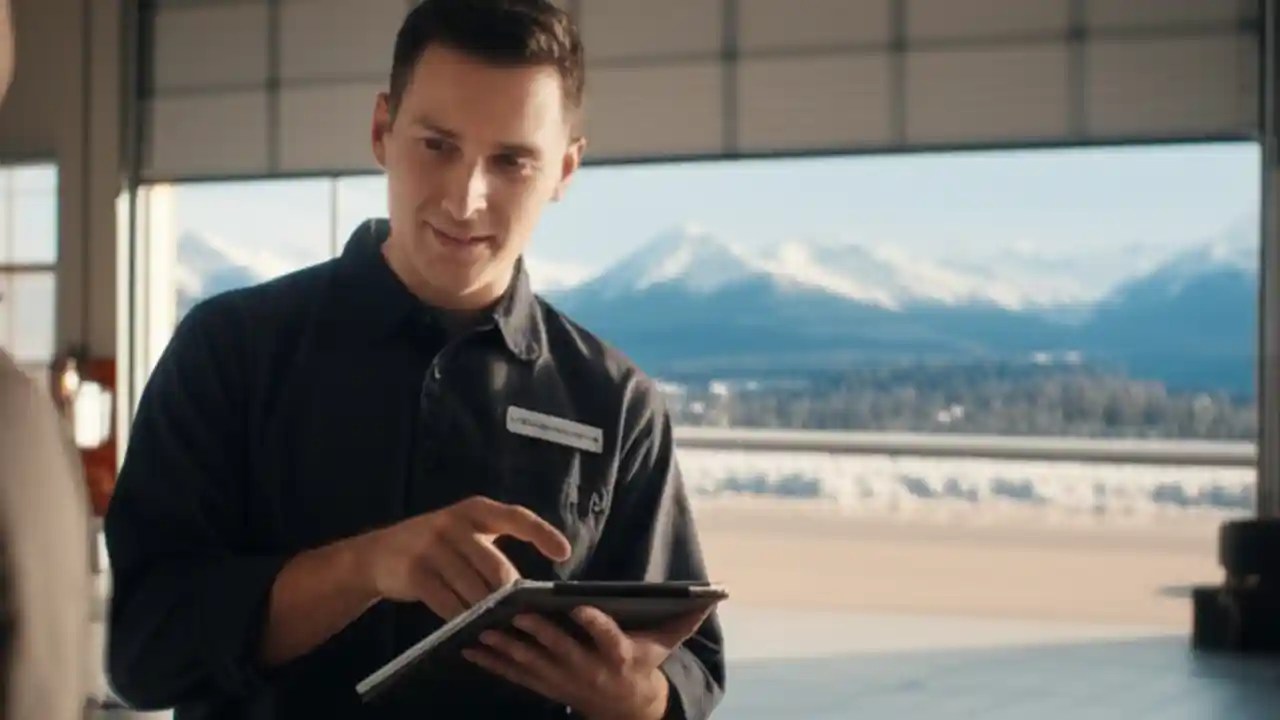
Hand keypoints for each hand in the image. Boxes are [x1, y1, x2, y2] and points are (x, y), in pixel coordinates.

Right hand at [357, 496, 571, 619]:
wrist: (378, 555)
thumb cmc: (436, 547)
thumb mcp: (463, 535)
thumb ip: (491, 550)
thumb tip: (524, 590)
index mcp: (475, 510)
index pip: (516, 517)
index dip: (542, 534)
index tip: (564, 553)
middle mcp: (454, 523)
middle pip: (496, 568)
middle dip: (509, 597)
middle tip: (519, 615)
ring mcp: (433, 547)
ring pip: (474, 591)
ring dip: (486, 613)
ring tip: (497, 626)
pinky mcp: (416, 573)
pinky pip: (449, 604)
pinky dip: (462, 620)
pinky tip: (468, 628)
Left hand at [463, 605, 712, 719]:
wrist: (626, 707)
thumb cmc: (644, 661)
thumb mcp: (666, 642)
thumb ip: (686, 617)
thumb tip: (716, 594)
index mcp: (619, 654)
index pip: (608, 638)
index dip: (594, 624)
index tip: (579, 607)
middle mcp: (589, 670)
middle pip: (562, 651)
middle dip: (538, 634)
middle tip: (515, 615)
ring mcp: (563, 681)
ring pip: (532, 664)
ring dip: (506, 649)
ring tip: (482, 631)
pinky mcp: (544, 685)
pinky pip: (515, 675)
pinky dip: (492, 662)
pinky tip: (470, 647)